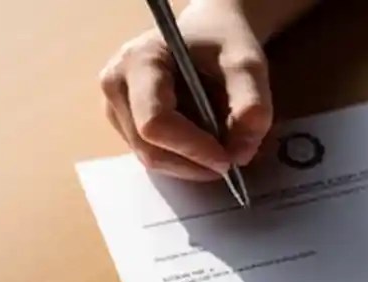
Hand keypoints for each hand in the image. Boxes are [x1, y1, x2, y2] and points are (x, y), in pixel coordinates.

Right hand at [99, 0, 272, 180]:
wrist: (208, 32)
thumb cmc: (223, 42)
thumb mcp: (247, 64)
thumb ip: (252, 106)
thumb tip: (240, 153)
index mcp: (139, 61)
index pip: (155, 122)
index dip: (192, 149)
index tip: (229, 159)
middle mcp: (116, 84)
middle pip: (149, 148)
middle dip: (194, 163)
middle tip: (231, 160)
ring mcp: (116, 106)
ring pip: (151, 158)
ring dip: (190, 163)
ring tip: (219, 144)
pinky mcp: (124, 123)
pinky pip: (154, 156)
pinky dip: (183, 159)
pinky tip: (203, 141)